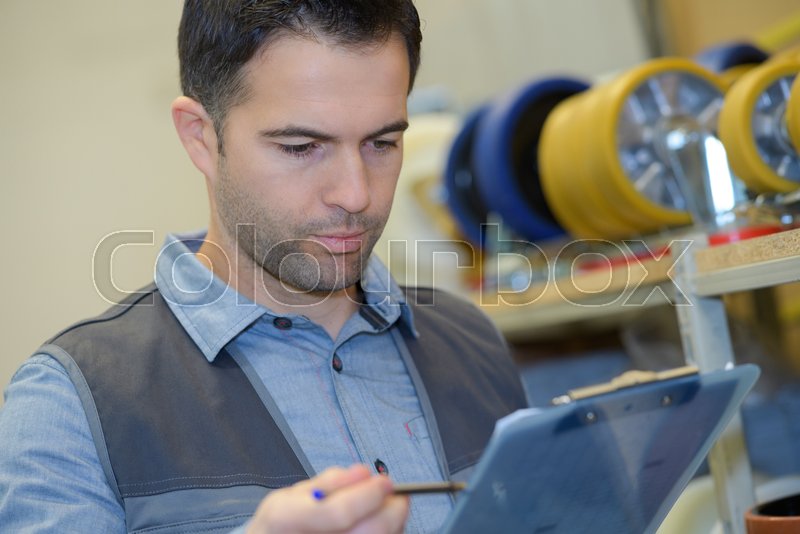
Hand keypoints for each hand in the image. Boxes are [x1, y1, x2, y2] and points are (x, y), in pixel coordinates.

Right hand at [246, 465, 408, 532]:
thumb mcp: (292, 495)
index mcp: (287, 519)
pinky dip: (386, 533)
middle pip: (370, 532)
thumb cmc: (284, 525)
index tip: (385, 481)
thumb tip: (363, 473)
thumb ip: (329, 482)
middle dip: (391, 508)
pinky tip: (374, 524)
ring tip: (380, 508)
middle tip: (393, 493)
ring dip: (391, 521)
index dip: (368, 494)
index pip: (339, 513)